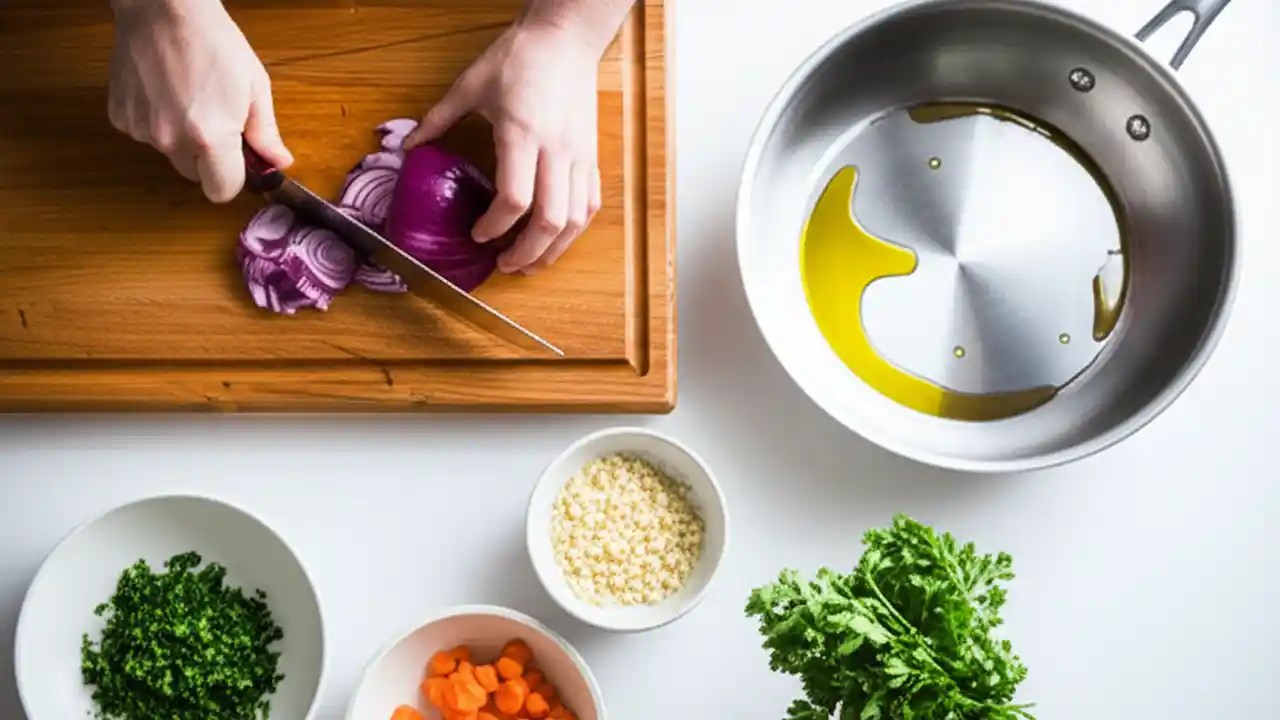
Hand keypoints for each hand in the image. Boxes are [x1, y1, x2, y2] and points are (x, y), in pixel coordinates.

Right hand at [107, 0, 291, 202]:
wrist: (163, 8)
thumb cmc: (214, 42)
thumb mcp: (254, 86)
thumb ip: (266, 132)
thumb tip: (278, 163)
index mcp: (210, 137)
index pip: (221, 191)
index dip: (232, 180)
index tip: (237, 162)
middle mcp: (171, 140)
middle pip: (195, 175)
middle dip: (208, 159)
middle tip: (216, 122)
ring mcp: (141, 129)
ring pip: (169, 154)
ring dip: (181, 138)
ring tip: (188, 98)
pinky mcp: (120, 117)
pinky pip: (145, 135)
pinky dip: (156, 122)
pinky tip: (164, 92)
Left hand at [402, 19, 605, 273]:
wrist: (565, 38)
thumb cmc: (518, 58)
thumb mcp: (470, 84)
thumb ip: (438, 119)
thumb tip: (408, 147)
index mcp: (522, 133)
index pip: (514, 199)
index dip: (494, 226)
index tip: (476, 234)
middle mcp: (556, 150)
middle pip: (549, 221)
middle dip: (526, 252)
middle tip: (503, 265)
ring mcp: (579, 156)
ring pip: (575, 220)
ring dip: (552, 250)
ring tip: (530, 263)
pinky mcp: (592, 156)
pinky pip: (590, 204)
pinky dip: (574, 229)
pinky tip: (555, 239)